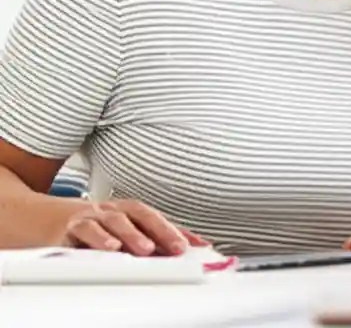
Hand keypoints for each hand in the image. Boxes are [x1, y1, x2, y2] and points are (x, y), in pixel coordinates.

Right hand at [62, 199, 208, 255]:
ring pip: (114, 221)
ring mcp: (92, 216)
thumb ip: (158, 236)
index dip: (174, 230)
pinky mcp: (70, 227)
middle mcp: (113, 209)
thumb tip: (198, 244)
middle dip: (160, 231)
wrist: (43, 218)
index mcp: (128, 210)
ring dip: (132, 234)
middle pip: (139, 215)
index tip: (192, 246)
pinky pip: (85, 230)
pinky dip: (99, 238)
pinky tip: (110, 248)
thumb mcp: (125, 229)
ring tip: (146, 249)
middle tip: (176, 248)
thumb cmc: (92, 227)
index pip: (156, 217)